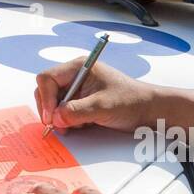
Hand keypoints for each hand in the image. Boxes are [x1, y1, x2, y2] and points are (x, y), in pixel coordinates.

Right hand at [34, 59, 157, 133]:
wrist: (147, 110)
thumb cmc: (130, 101)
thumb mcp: (102, 107)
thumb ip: (76, 112)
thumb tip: (55, 118)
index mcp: (79, 67)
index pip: (47, 79)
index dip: (46, 98)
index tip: (52, 117)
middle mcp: (75, 76)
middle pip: (46, 91)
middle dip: (50, 110)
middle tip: (59, 126)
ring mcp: (77, 89)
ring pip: (54, 104)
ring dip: (60, 118)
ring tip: (78, 125)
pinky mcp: (81, 102)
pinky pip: (64, 112)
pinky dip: (68, 121)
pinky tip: (82, 125)